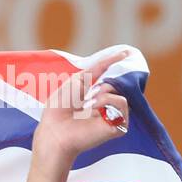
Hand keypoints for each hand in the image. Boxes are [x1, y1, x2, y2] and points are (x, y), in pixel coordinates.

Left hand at [32, 48, 131, 166]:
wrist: (55, 129)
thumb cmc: (61, 107)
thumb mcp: (79, 80)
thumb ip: (99, 68)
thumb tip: (121, 54)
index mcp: (97, 97)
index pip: (113, 79)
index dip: (119, 66)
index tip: (126, 52)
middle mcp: (107, 107)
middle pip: (118, 84)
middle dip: (103, 83)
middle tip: (88, 93)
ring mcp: (114, 116)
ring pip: (120, 92)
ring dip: (102, 92)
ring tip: (87, 103)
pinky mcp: (119, 126)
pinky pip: (122, 102)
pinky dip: (106, 101)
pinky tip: (94, 109)